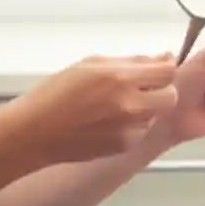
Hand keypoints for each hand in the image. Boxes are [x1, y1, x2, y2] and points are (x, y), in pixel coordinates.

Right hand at [13, 54, 178, 163]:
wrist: (34, 132)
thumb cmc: (55, 94)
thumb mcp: (90, 64)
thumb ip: (131, 62)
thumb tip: (160, 58)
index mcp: (120, 78)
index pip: (167, 71)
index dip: (166, 66)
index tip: (160, 64)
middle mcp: (129, 104)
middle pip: (170, 96)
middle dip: (161, 90)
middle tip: (143, 87)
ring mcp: (128, 129)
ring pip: (155, 115)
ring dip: (145, 108)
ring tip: (114, 106)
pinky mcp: (123, 146)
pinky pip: (140, 132)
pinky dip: (131, 126)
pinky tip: (107, 122)